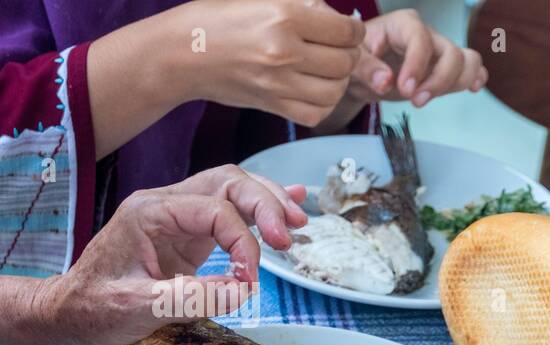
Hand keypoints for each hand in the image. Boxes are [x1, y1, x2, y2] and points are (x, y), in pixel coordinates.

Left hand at [43, 166, 307, 344]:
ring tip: (299, 222)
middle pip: (229, 183)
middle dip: (265, 205)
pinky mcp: (189, 233)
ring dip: (268, 202)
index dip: (244, 243)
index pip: (216, 211)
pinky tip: (291, 202)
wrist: (71, 312)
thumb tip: (242, 291)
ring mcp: (178, 216)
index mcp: (150, 213)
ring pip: (233, 189)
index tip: (250, 281)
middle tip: (291, 238)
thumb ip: (190, 297)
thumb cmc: (95, 308)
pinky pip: (229, 208)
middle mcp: (165, 204)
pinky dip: (260, 206)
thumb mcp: (138, 307)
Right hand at [168, 0, 364, 127]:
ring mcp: (279, 83)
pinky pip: (316, 113)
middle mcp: (285, 51)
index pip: (346, 31)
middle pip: (345, 62)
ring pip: (335, 91)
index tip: (349, 30)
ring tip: (328, 70)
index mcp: (284, 16)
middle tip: (338, 49)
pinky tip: (314, 90)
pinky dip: (323, 104)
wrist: (180, 53)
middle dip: (349, 55)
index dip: (354, 30)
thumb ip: (302, 5)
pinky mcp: (273, 105)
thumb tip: (334, 13)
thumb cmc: (217, 19)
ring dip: (338, 81)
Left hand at [350, 9, 486, 106]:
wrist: (365, 70)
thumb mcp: (354, 61)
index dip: (417, 65)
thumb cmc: (360, 58)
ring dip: (453, 85)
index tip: (405, 88)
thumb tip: (386, 82)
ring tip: (425, 100)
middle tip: (415, 101)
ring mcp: (440, 52)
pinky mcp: (447, 69)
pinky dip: (475, 79)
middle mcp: (427, 35)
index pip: (420, 39)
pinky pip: (472, 68)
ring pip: (466, 62)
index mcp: (403, 24)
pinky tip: (473, 90)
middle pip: (451, 53)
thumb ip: (368, 69)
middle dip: (438, 81)